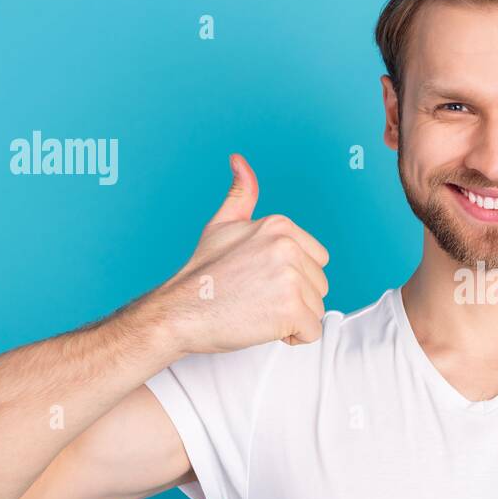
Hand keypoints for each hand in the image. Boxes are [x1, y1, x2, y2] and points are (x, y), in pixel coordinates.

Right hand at [155, 154, 329, 353]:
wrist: (178, 311)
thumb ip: (241, 194)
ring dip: (292, 318)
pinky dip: (292, 337)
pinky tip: (263, 325)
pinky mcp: (291, 308)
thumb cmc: (201, 275)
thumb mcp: (221, 225)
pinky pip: (312, 332)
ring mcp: (291, 277)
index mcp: (279, 226)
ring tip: (257, 310)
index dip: (293, 276)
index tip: (262, 280)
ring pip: (316, 308)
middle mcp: (288, 246)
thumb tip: (239, 161)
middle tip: (256, 297)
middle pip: (320, 284)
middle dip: (294, 298)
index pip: (317, 259)